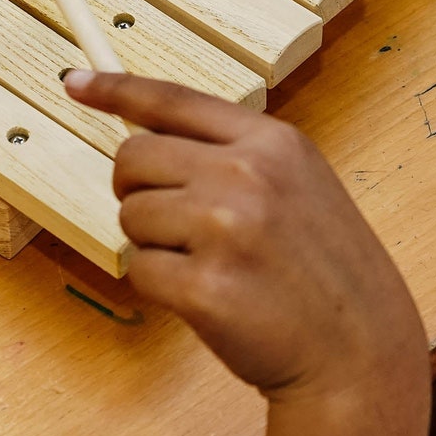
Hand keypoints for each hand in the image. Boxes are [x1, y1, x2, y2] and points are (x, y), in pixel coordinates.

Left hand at [63, 70, 429, 435]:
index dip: (115, 88)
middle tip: (175, 221)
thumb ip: (230, 152)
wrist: (360, 355)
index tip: (75, 81)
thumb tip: (141, 133)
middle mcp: (247, 174)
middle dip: (137, 190)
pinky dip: (160, 286)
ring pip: (130, 216)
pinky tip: (207, 297)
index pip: (172, 99)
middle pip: (133, 157)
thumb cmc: (322, 271)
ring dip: (155, 244)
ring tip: (211, 264)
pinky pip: (138, 269)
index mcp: (271, 141)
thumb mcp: (296, 183)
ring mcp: (225, 229)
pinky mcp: (204, 287)